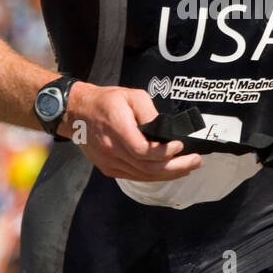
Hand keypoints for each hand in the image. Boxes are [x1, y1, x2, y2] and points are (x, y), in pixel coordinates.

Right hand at [63, 83, 202, 181]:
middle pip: (147, 167)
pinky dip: (153, 176)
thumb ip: (149, 113)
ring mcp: (109, 162)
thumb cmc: (106, 101)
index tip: (179, 145)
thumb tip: (165, 130)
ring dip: (168, 173)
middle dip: (176, 167)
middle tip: (195, 161)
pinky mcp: (108, 168)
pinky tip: (168, 171)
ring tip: (187, 167)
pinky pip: (134, 176)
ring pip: (143, 175)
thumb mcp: (131, 95)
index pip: (143, 150)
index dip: (164, 152)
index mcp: (117, 128)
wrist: (77, 112)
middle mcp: (111, 149)